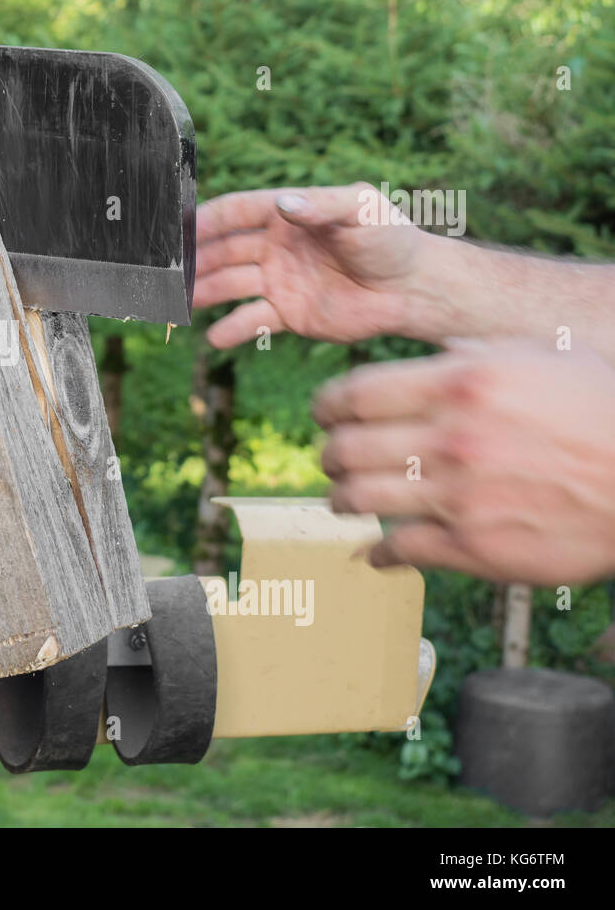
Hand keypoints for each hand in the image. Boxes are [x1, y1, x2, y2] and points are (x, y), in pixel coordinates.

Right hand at [194, 183, 433, 347]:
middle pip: (224, 250)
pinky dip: (233, 329)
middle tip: (169, 272)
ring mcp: (280, 281)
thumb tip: (284, 202)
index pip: (236, 212)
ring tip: (179, 303)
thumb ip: (322, 206)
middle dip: (196, 259)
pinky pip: (253, 321)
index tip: (181, 230)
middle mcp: (276, 247)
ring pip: (231, 285)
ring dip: (204, 292)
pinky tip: (214, 337)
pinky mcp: (290, 314)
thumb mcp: (360, 211)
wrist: (414, 289)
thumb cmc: (392, 239)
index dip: (207, 219)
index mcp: (288, 214)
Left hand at [315, 339, 614, 584]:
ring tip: (344, 498)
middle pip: (346, 448)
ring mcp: (459, 497)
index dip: (326, 405)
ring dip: (342, 499)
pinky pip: (400, 551)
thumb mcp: (537, 357)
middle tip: (333, 456)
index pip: (355, 394)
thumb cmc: (599, 410)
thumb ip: (471, 356)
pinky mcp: (474, 547)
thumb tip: (426, 361)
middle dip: (330, 452)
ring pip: (359, 499)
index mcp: (461, 384)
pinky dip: (379, 553)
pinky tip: (376, 552)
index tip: (322, 413)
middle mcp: (451, 439)